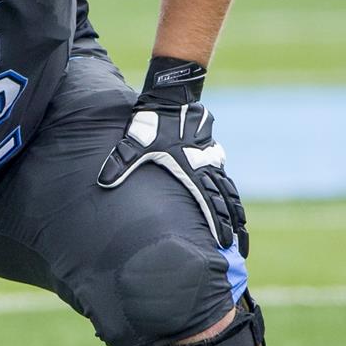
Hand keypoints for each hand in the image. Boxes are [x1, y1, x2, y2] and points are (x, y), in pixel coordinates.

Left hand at [98, 56, 247, 255]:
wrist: (171, 98)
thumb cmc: (152, 123)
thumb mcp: (134, 144)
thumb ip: (121, 164)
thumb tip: (103, 182)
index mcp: (190, 169)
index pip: (208, 202)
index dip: (217, 223)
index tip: (225, 241)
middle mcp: (206, 167)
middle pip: (223, 202)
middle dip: (231, 225)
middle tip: (238, 248)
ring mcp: (211, 160)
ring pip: (228, 192)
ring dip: (235, 212)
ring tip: (241, 233)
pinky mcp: (212, 153)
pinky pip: (225, 179)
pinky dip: (230, 194)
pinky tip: (233, 205)